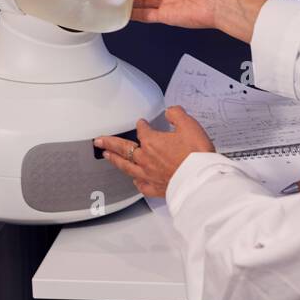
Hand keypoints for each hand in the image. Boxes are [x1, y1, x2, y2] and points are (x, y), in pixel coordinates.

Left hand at [95, 106, 214, 197]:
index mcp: (152, 142)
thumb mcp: (189, 125)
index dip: (141, 125)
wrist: (200, 178)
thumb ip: (177, 115)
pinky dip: (136, 181)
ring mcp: (149, 175)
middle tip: (99, 141)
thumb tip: (171, 111)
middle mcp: (146, 158)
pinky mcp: (155, 188)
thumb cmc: (195, 154)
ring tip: (107, 156)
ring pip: (126, 167)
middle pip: (123, 149)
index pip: (142, 130)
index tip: (141, 123)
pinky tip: (134, 180)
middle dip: (110, 143)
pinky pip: (140, 185)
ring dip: (115, 160)